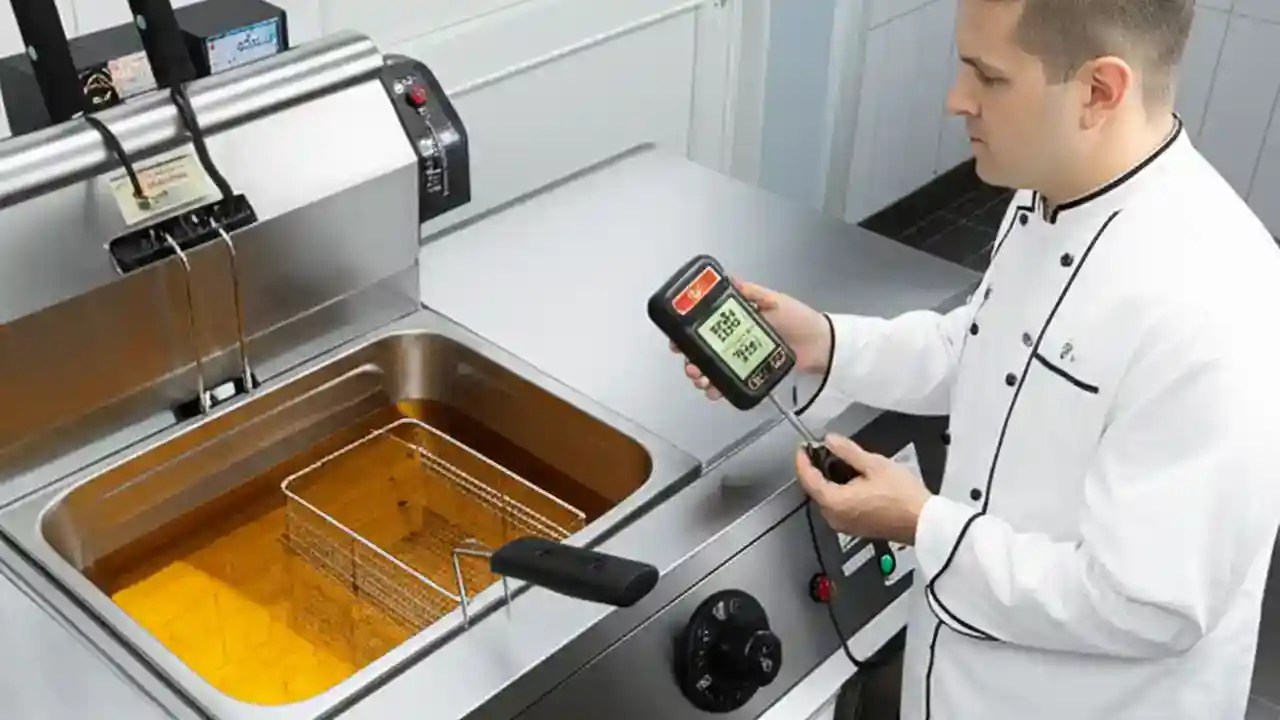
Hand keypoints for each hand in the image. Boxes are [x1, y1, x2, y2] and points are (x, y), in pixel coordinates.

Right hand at [671, 278, 831, 400]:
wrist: (822, 346)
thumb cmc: (799, 319)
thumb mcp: (774, 300)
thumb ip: (752, 292)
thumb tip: (729, 280)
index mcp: (737, 320)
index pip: (704, 325)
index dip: (687, 332)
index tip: (678, 340)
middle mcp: (735, 339)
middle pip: (702, 350)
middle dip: (690, 359)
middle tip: (690, 365)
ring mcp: (741, 359)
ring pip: (711, 369)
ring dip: (701, 375)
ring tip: (701, 379)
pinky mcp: (750, 375)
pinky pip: (728, 383)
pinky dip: (717, 388)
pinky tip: (713, 390)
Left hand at [795, 434, 932, 545]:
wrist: (923, 522)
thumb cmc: (903, 497)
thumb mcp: (874, 465)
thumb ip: (847, 451)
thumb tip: (830, 441)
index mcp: (835, 502)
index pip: (807, 479)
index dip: (802, 460)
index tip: (802, 448)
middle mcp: (835, 517)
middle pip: (815, 490)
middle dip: (815, 470)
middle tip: (820, 451)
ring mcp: (845, 525)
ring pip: (827, 499)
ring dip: (828, 481)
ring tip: (837, 462)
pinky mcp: (855, 528)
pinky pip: (838, 508)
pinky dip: (839, 493)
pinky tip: (851, 480)